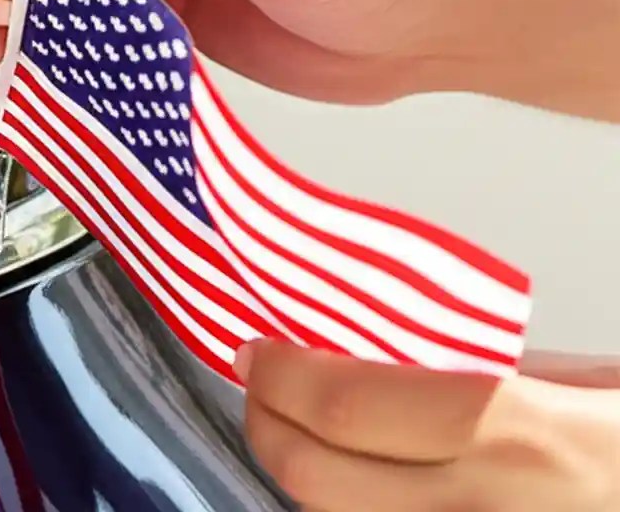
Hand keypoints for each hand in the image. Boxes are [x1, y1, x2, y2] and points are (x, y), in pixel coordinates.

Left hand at [236, 340, 619, 510]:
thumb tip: (378, 345)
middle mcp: (481, 511)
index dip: (282, 376)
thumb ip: (480, 367)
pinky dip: (342, 503)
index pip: (346, 408)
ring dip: (298, 468)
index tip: (258, 347)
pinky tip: (349, 471)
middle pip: (315, 479)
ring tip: (295, 422)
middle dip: (267, 422)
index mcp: (516, 438)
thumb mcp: (582, 381)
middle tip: (261, 380)